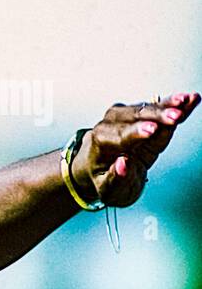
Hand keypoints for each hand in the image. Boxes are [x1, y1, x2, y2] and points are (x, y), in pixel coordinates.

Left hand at [71, 91, 198, 207]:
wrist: (101, 170)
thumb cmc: (103, 180)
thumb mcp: (107, 190)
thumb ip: (114, 179)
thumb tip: (122, 165)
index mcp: (99, 144)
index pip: (118, 136)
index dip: (136, 132)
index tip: (151, 130)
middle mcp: (110, 126)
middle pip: (135, 118)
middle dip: (156, 116)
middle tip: (174, 116)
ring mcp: (126, 120)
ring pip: (148, 110)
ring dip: (168, 106)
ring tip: (186, 101)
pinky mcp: (143, 119)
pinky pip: (160, 110)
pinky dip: (174, 105)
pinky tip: (189, 99)